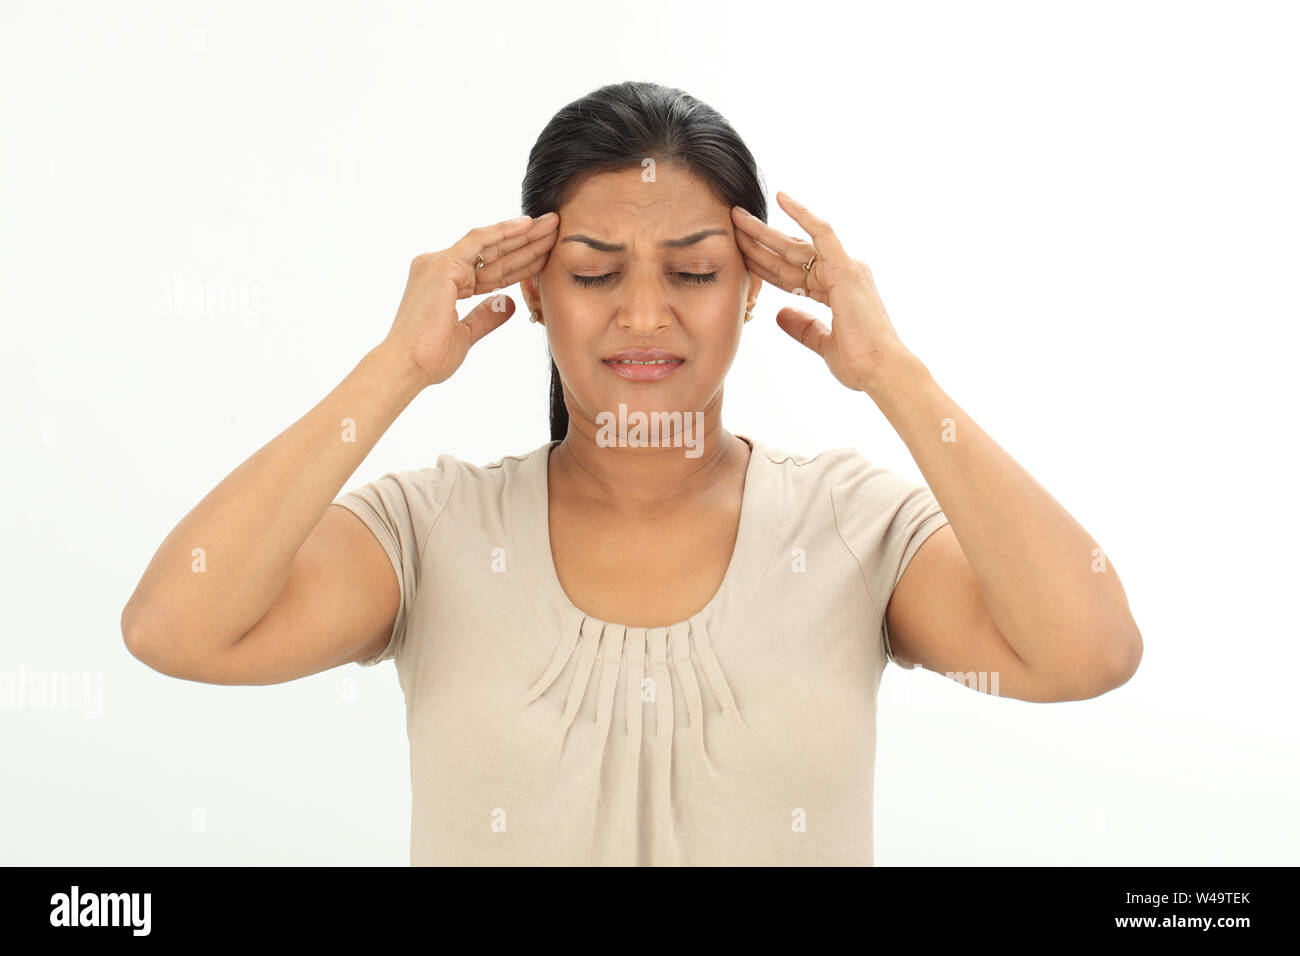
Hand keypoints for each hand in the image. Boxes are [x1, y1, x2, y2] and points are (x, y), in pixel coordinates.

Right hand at [381, 211, 559, 386]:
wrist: (407, 366)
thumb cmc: (429, 357)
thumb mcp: (466, 334)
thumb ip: (486, 316)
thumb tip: (508, 303)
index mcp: (444, 284)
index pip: (490, 271)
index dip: (520, 264)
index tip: (546, 256)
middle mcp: (439, 268)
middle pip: (493, 255)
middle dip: (526, 243)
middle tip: (554, 229)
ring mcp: (438, 264)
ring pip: (489, 245)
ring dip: (522, 235)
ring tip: (551, 223)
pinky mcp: (442, 265)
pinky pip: (477, 241)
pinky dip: (502, 232)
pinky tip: (526, 225)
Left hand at [731, 191, 910, 392]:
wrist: (882, 370)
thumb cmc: (860, 362)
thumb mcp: (823, 344)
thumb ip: (803, 326)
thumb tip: (779, 314)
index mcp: (836, 291)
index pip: (791, 274)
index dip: (763, 265)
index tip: (739, 256)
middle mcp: (841, 273)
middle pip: (790, 256)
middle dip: (758, 242)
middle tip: (732, 224)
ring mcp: (845, 268)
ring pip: (797, 244)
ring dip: (765, 231)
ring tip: (738, 215)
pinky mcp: (846, 267)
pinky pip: (822, 232)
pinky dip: (802, 215)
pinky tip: (782, 198)